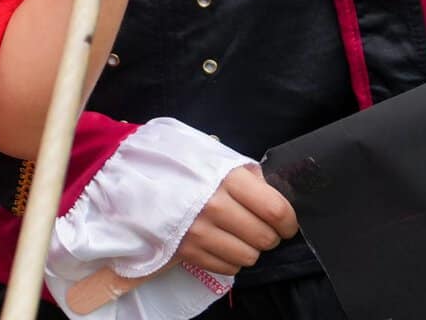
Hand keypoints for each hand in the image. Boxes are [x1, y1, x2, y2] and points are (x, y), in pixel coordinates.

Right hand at [174, 165, 298, 276]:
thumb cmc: (183, 165)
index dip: (288, 221)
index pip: (274, 210)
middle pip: (265, 238)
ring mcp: (199, 231)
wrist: (137, 176)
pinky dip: (230, 259)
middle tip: (260, 227)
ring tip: (238, 235)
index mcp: (227, 179)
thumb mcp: (217, 157)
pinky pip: (227, 267)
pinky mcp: (187, 250)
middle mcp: (214, 207)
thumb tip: (272, 196)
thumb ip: (248, 176)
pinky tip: (221, 243)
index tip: (286, 224)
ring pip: (249, 257)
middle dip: (270, 236)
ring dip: (249, 248)